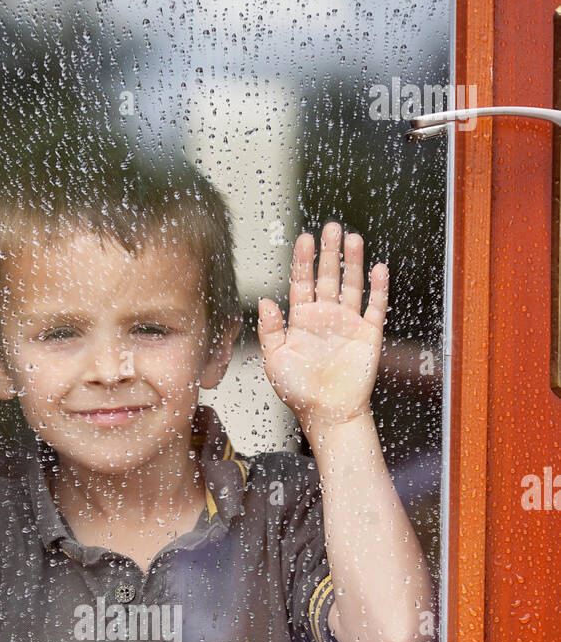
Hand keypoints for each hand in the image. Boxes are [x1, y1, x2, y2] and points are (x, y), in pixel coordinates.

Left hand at [257, 222, 387, 431]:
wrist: (328, 413)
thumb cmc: (300, 392)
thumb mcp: (275, 360)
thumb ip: (270, 330)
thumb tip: (265, 301)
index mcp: (301, 321)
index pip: (302, 283)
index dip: (303, 261)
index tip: (304, 239)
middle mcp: (325, 317)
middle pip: (328, 276)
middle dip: (328, 252)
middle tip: (330, 228)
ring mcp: (347, 323)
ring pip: (351, 284)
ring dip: (352, 261)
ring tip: (352, 237)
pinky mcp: (368, 334)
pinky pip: (375, 306)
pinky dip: (378, 287)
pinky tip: (378, 267)